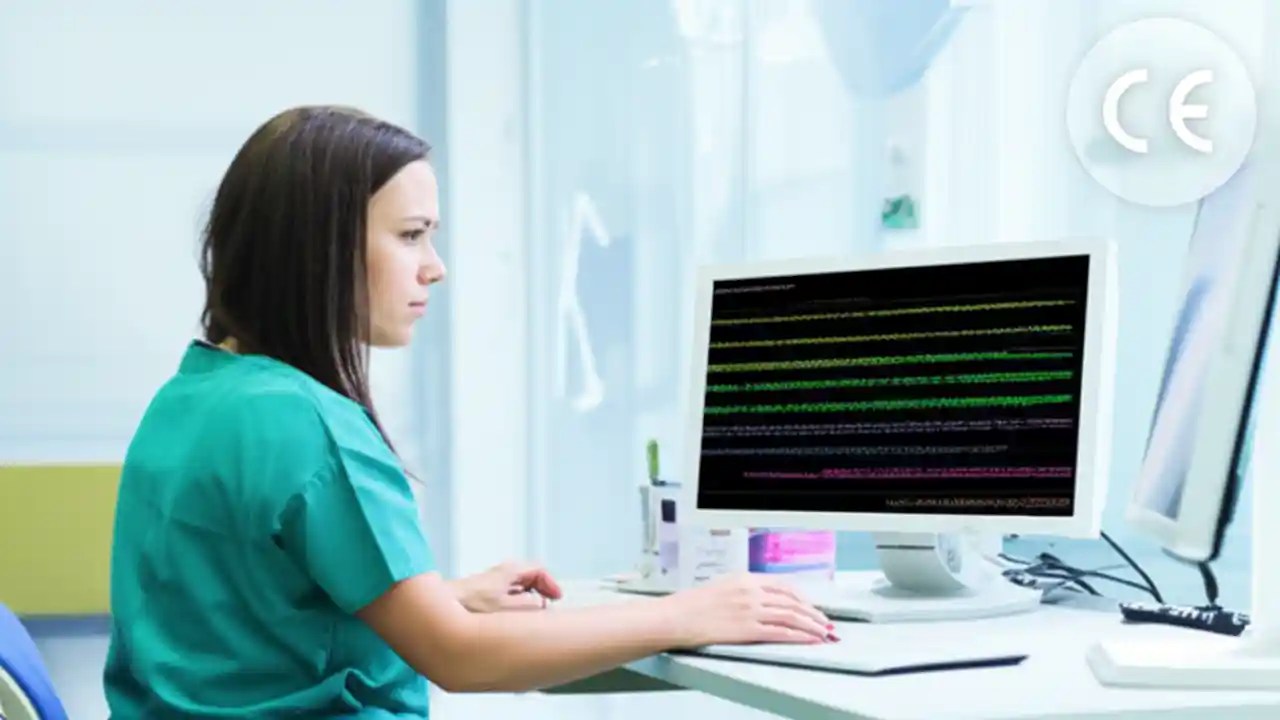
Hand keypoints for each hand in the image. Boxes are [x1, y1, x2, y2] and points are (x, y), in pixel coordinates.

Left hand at [450, 561, 562, 612]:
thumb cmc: (468, 606)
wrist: (439, 609)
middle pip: (530, 581)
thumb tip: (540, 606)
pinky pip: (507, 600)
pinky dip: (514, 610)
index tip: (556, 597)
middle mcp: (501, 575)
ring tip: (528, 619)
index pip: (538, 571)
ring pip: (518, 591)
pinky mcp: (483, 597)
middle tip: (545, 609)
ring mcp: (492, 585)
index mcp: (510, 571)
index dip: (550, 585)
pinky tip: (510, 623)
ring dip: (526, 605)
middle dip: (540, 595)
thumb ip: (530, 606)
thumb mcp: (508, 607)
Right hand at [662, 573, 833, 647]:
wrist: (676, 617)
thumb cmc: (691, 605)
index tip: (811, 606)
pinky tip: (809, 640)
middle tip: (826, 622)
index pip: (783, 586)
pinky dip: (799, 637)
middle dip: (813, 613)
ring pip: (791, 616)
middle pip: (792, 601)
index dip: (802, 597)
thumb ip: (742, 591)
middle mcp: (751, 592)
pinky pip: (780, 632)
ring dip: (811, 626)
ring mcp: (750, 610)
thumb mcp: (720, 587)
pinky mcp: (747, 629)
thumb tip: (760, 600)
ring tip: (823, 633)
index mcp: (745, 578)